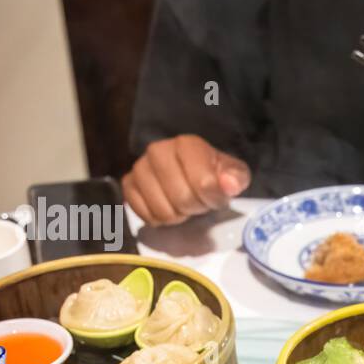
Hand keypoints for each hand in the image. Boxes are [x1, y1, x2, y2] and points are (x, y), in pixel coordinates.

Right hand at [121, 134, 250, 226]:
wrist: (190, 174)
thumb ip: (235, 178)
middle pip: (182, 199)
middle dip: (195, 208)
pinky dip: (158, 219)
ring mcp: (140, 167)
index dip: (213, 199)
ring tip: (183, 205)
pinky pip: (143, 214)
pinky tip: (167, 208)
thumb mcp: (233, 174)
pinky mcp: (128, 184)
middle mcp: (158, 151)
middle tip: (199, 202)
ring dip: (177, 215)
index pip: (203, 183)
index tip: (215, 198)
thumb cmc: (213, 174)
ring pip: (162, 210)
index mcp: (187, 144)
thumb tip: (228, 185)